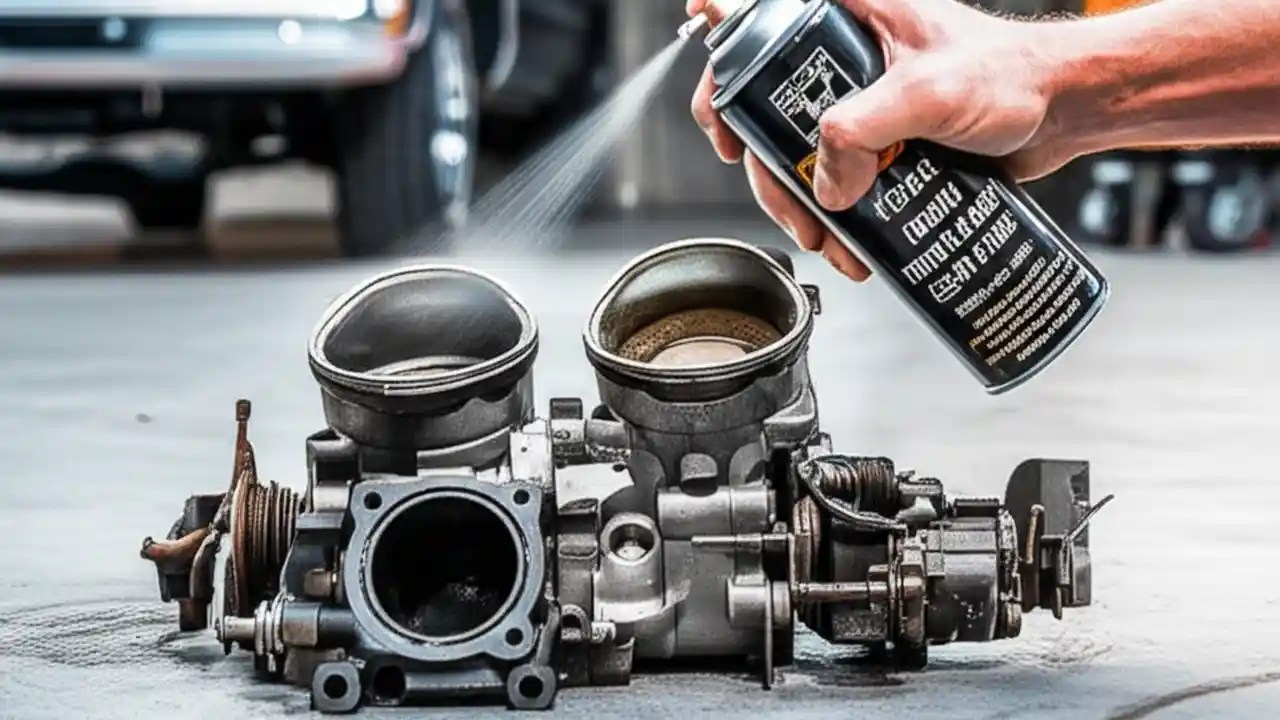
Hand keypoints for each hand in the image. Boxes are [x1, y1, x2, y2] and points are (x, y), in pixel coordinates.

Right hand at [688, 0, 1071, 280]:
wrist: (1061, 112)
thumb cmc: (1012, 74)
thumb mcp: (929, 91)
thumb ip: (865, 129)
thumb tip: (827, 185)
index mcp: (848, 14)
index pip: (757, 30)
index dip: (725, 77)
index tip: (723, 128)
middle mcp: (845, 54)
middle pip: (768, 113)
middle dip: (772, 173)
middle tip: (792, 209)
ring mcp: (861, 101)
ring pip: (800, 155)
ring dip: (804, 205)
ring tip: (827, 240)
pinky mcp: (880, 140)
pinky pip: (838, 179)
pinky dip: (836, 215)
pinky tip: (849, 241)